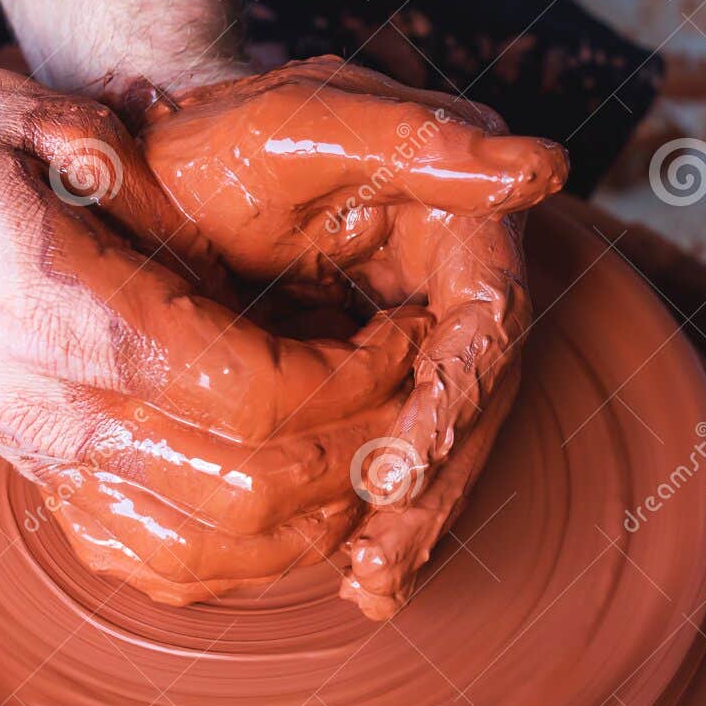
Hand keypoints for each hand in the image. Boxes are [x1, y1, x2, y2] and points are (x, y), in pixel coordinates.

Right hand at [0, 61, 429, 602]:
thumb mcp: (28, 113)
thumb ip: (139, 175)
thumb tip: (231, 231)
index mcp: (81, 319)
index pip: (260, 396)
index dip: (353, 382)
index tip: (400, 341)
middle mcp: (65, 410)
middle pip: (254, 491)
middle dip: (357, 458)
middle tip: (408, 403)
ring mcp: (44, 454)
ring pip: (207, 550)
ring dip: (310, 525)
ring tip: (366, 462)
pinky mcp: (31, 469)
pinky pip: (141, 558)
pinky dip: (230, 562)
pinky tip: (278, 520)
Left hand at [129, 56, 567, 615]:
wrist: (160, 176)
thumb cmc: (223, 141)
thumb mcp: (303, 123)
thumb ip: (419, 137)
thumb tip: (546, 169)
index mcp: (462, 221)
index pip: (486, 320)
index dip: (457, 394)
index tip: (410, 460)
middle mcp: (454, 287)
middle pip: (472, 399)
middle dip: (432, 483)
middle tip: (383, 556)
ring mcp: (420, 339)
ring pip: (438, 439)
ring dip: (412, 514)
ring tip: (371, 582)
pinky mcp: (378, 383)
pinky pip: (394, 452)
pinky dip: (378, 511)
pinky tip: (356, 572)